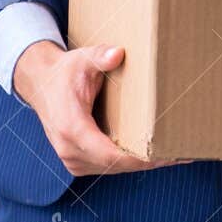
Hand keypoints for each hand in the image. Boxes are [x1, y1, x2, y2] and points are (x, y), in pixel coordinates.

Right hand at [13, 41, 185, 177]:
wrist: (42, 85)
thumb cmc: (64, 73)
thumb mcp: (81, 59)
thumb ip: (99, 56)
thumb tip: (118, 53)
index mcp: (71, 128)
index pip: (109, 154)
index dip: (138, 158)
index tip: (163, 156)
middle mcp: (70, 150)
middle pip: (116, 165)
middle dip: (148, 161)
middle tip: (180, 154)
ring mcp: (72, 159)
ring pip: (113, 169)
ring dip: (141, 163)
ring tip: (173, 155)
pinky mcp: (77, 162)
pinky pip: (107, 167)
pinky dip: (129, 162)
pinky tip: (151, 154)